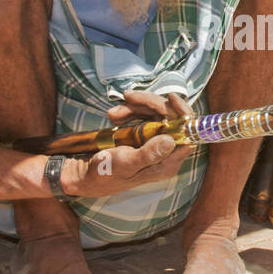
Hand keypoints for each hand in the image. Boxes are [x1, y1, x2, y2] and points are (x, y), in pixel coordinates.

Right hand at [62, 90, 194, 197]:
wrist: (85, 176)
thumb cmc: (105, 174)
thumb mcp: (125, 164)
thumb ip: (149, 154)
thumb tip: (172, 140)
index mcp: (167, 163)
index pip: (186, 134)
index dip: (182, 113)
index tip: (169, 97)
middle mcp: (166, 154)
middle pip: (170, 119)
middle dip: (149, 105)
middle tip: (127, 98)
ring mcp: (155, 144)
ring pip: (156, 116)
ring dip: (135, 108)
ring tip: (112, 114)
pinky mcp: (145, 138)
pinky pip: (144, 118)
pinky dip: (130, 113)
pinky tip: (114, 117)